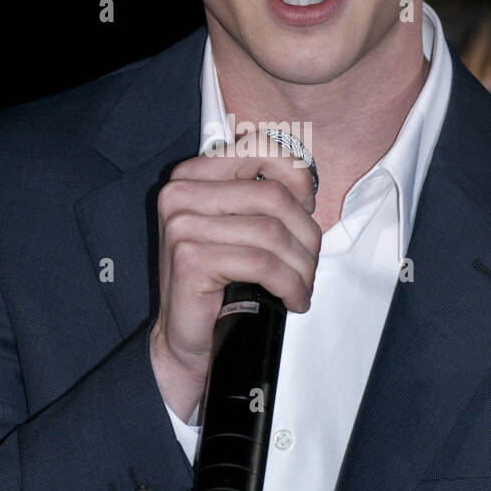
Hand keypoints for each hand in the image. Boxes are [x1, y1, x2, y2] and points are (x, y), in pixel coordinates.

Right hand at [149, 131, 320, 420]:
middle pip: (272, 195)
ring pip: (271, 232)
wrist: (185, 339)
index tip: (309, 210)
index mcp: (192, 175)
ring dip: (301, 265)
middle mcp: (180, 192)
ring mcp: (181, 224)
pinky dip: (289, 284)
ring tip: (303, 286)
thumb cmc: (218, 284)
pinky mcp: (189, 258)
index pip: (258, 150)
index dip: (298, 178)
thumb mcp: (239, 227)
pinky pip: (261, 263)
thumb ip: (261, 197)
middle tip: (310, 264)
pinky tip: (292, 300)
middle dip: (306, 233)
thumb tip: (307, 189)